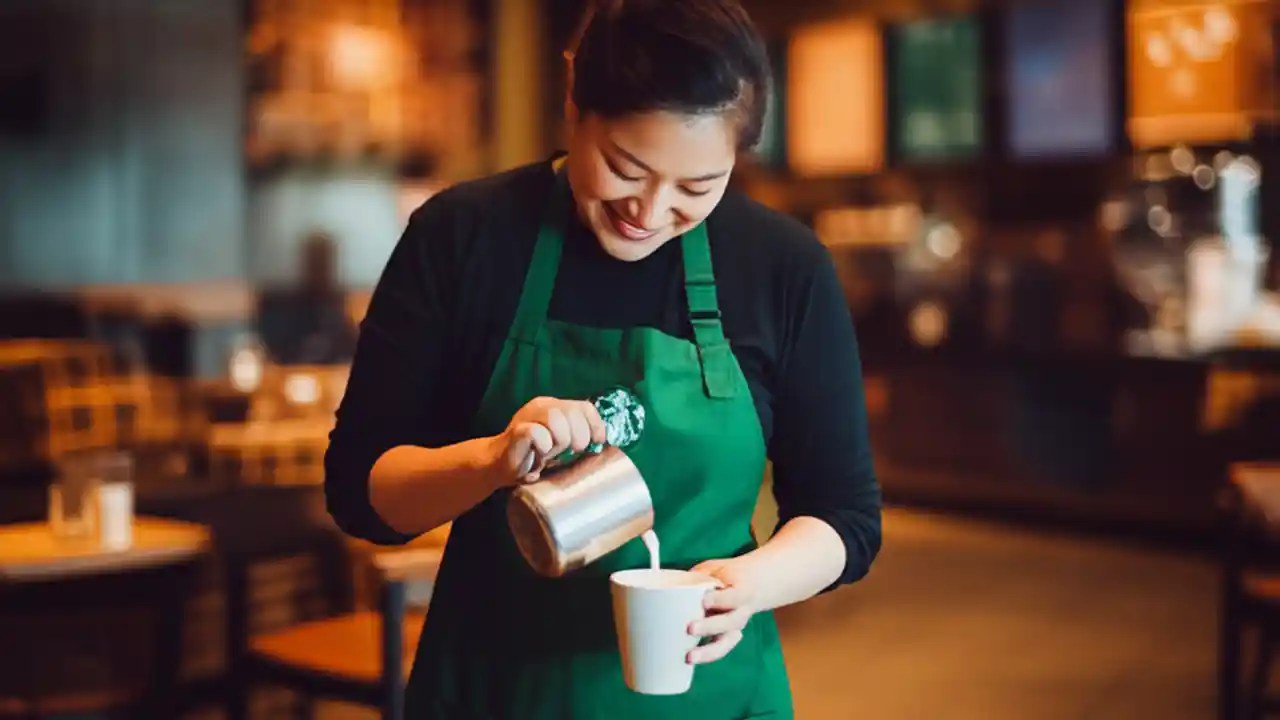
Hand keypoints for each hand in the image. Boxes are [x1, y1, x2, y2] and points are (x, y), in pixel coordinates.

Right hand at [489, 396, 606, 485]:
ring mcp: (528, 416)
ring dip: (561, 441)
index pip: (585, 407)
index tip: (599, 442)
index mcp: (556, 406)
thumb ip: (576, 437)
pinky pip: (538, 433)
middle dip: (579, 435)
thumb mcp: (560, 443)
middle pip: (572, 411)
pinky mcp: (517, 430)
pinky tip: (540, 454)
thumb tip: (603, 445)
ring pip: (556, 419)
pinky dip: (543, 446)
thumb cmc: (534, 456)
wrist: (499, 465)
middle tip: (572, 451)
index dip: (596, 425)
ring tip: (553, 453)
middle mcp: (542, 406)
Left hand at [687, 557, 760, 664]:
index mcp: (742, 590)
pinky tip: (690, 661)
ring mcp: (736, 627)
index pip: (734, 596)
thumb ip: (697, 579)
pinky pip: (720, 649)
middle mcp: (741, 611)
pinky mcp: (728, 637)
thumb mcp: (715, 569)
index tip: (704, 601)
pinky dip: (706, 656)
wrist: (756, 584)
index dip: (720, 600)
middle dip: (709, 627)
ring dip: (708, 652)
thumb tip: (668, 586)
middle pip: (729, 622)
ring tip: (690, 657)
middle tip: (690, 629)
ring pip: (726, 642)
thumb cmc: (728, 575)